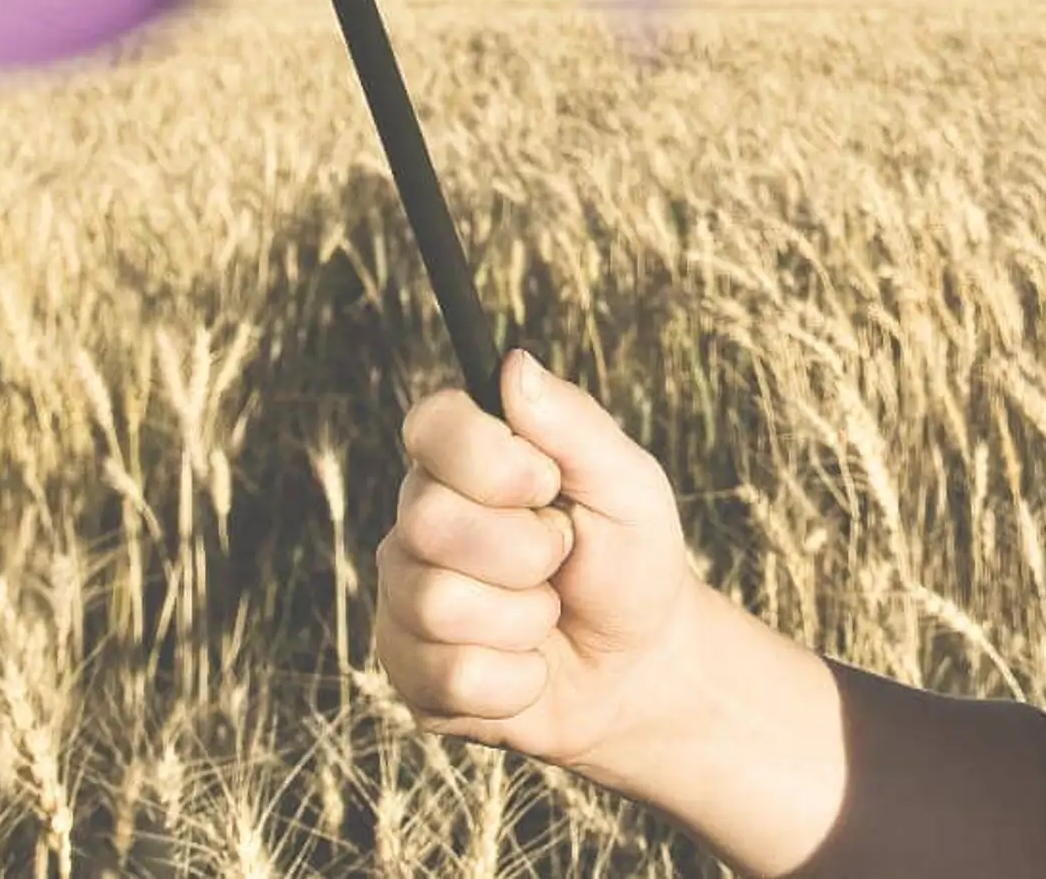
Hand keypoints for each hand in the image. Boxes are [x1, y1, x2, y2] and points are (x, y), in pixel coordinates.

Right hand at [376, 348, 702, 775]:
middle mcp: (419, 522)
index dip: (487, 459)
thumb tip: (516, 364)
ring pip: (439, 605)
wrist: (638, 668)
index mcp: (464, 460)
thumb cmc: (631, 561)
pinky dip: (517, 681)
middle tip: (560, 557)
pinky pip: (452, 678)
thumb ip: (574, 424)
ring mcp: (406, 601)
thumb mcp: (627, 484)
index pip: (429, 425)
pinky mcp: (411, 675)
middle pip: (429, 523)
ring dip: (526, 620)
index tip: (546, 483)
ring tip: (547, 615)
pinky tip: (530, 668)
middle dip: (525, 551)